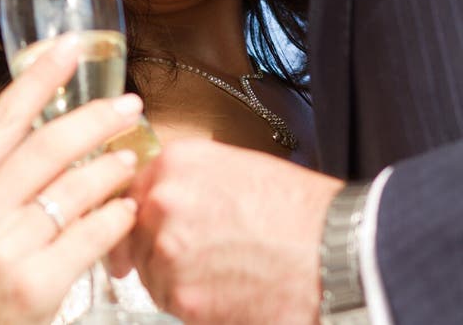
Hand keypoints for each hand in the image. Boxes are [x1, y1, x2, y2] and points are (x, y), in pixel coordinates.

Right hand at [0, 35, 142, 324]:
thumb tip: (52, 123)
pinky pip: (91, 235)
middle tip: (129, 106)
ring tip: (130, 160)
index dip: (41, 76)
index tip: (71, 47)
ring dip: (113, 167)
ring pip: (76, 187)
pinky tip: (126, 210)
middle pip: (49, 144)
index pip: (3, 116)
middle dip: (97, 118)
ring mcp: (3, 250)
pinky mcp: (35, 286)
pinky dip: (116, 217)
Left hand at [111, 139, 342, 324]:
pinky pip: (170, 302)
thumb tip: (165, 194)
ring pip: (149, 270)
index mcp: (178, 162)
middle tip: (184, 255)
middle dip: (151, 245)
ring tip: (218, 270)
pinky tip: (225, 289)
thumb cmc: (296, 209)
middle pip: (134, 231)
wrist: (332, 250)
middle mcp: (164, 201)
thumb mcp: (237, 167)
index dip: (137, 209)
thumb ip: (191, 178)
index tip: (135, 223)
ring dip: (171, 275)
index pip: (132, 187)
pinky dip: (190, 302)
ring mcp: (169, 250)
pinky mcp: (182, 296)